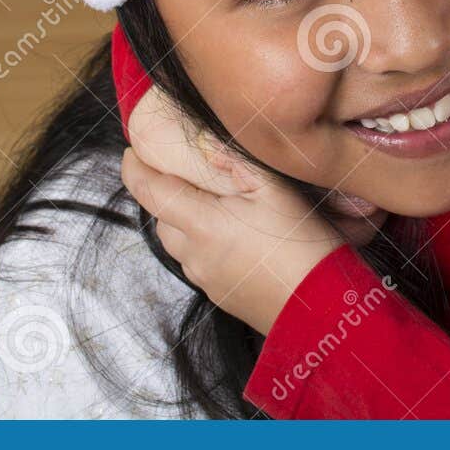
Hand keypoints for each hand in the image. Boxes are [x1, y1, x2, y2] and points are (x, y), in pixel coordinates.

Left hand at [120, 143, 341, 333]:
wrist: (319, 306)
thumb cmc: (300, 245)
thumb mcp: (275, 189)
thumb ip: (237, 161)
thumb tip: (208, 143)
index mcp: (201, 224)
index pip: (149, 192)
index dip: (134, 169)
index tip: (130, 152)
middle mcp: (193, 254)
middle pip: (161, 218)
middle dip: (164, 193)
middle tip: (185, 173)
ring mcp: (204, 277)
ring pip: (177, 242)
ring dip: (183, 219)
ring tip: (212, 202)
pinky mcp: (218, 293)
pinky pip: (197, 261)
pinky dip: (202, 241)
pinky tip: (232, 234)